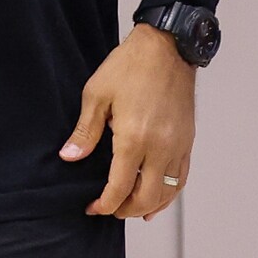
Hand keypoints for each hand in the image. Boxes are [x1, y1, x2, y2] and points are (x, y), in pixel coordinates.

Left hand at [63, 26, 196, 219]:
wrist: (168, 47)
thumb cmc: (132, 66)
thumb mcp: (97, 95)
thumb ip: (85, 132)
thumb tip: (70, 157)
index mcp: (135, 138)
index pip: (120, 188)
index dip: (105, 204)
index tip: (93, 207)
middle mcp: (161, 147)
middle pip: (147, 197)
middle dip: (126, 210)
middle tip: (110, 209)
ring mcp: (178, 145)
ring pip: (169, 191)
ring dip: (150, 205)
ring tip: (133, 208)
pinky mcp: (188, 140)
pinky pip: (181, 177)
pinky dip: (170, 193)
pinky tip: (159, 195)